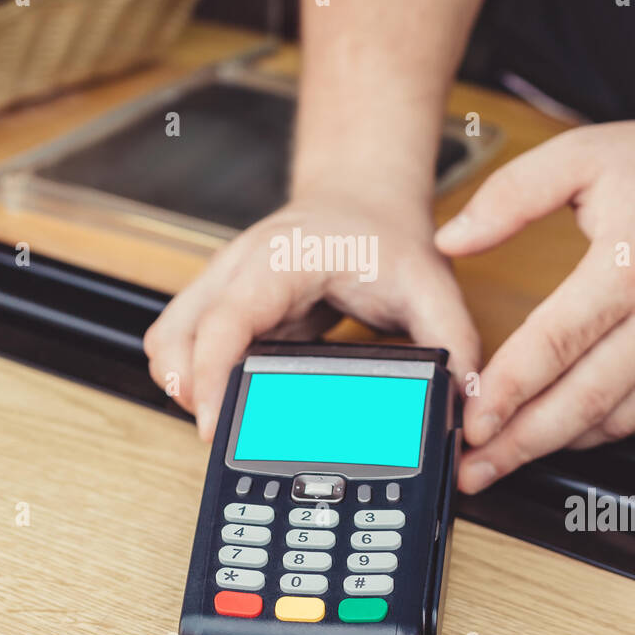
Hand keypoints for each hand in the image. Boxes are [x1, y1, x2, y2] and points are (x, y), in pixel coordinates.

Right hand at [144, 189, 478, 438]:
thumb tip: (466, 403)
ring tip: (216, 424)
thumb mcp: (430, 286)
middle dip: (186, 390)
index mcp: (277, 262)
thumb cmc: (385, 237)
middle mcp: (237, 271)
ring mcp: (223, 287)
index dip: (210, 376)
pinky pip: (185, 344)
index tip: (213, 423)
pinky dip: (191, 376)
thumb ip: (454, 343)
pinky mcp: (223, 306)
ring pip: (168, 339)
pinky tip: (221, 401)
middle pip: (175, 335)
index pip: (223, 321)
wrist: (363, 198)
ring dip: (181, 384)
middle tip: (218, 435)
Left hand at [436, 101, 634, 491]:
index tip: (469, 423)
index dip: (506, 392)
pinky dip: (603, 434)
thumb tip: (450, 239)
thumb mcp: (581, 157)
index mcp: (626, 268)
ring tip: (506, 459)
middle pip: (580, 402)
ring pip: (614, 420)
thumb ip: (509, 197)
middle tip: (473, 470)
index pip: (553, 346)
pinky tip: (565, 435)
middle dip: (519, 444)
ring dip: (556, 446)